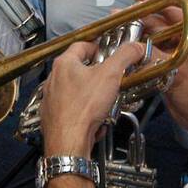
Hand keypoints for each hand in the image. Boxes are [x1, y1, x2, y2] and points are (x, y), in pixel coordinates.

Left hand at [39, 39, 145, 156]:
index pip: (81, 46)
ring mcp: (52, 99)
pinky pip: (74, 110)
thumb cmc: (82, 109)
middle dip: (98, 75)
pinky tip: (97, 120)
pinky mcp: (54, 117)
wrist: (69, 142)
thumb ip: (125, 56)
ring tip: (106, 103)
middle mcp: (54, 80)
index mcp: (64, 64)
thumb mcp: (111, 75)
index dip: (98, 47)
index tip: (109, 52)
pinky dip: (86, 113)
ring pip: (77, 91)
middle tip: (112, 79)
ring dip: (93, 96)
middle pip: (79, 69)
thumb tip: (135, 47)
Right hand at [129, 0, 187, 136]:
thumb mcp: (174, 68)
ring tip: (115, 27)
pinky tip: (123, 45)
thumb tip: (129, 43)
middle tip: (116, 14)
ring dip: (136, 33)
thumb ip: (152, 54)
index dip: (152, 0)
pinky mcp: (170, 63)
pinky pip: (152, 50)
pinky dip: (139, 48)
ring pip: (154, 36)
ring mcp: (179, 50)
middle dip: (139, 18)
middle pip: (160, 22)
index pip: (173, 9)